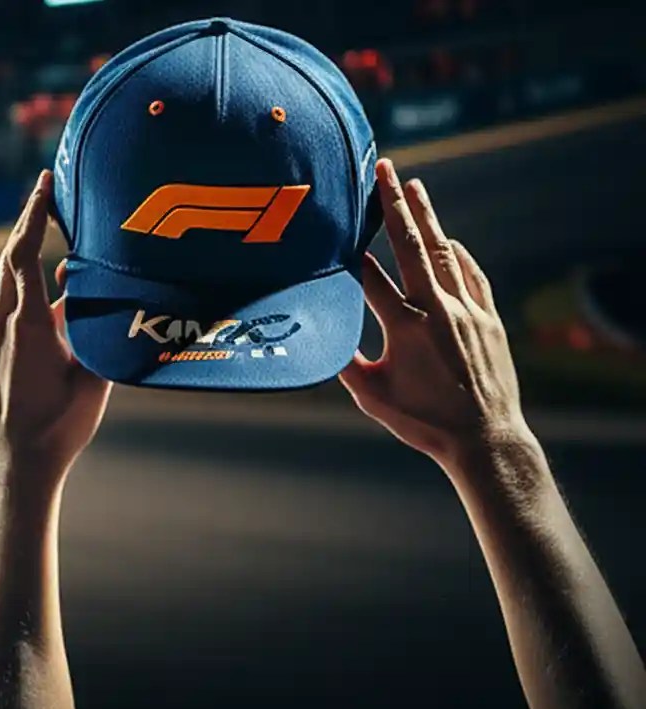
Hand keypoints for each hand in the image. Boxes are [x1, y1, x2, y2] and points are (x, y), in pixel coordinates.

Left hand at [0, 170, 111, 501]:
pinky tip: (56, 287)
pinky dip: (30, 285)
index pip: (24, 254)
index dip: (34, 215)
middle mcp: (2, 324)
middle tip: (46, 189)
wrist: (19, 464)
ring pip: (9, 282)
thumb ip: (93, 332)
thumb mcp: (91, 376)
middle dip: (29, 221)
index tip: (44, 183)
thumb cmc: (58, 425)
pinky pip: (11, 305)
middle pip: (11, 259)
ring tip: (53, 228)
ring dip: (29, 253)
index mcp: (26, 325)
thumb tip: (98, 296)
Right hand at [340, 159, 533, 468]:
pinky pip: (471, 275)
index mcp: (405, 328)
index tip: (338, 223)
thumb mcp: (373, 398)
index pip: (371, 278)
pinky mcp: (489, 318)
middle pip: (412, 245)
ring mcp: (468, 311)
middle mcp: (438, 310)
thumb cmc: (423, 422)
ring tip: (413, 185)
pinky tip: (448, 239)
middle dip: (394, 204)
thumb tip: (321, 340)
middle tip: (385, 169)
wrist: (485, 438)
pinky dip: (458, 254)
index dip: (352, 251)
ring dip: (427, 216)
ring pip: (444, 252)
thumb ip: (347, 365)